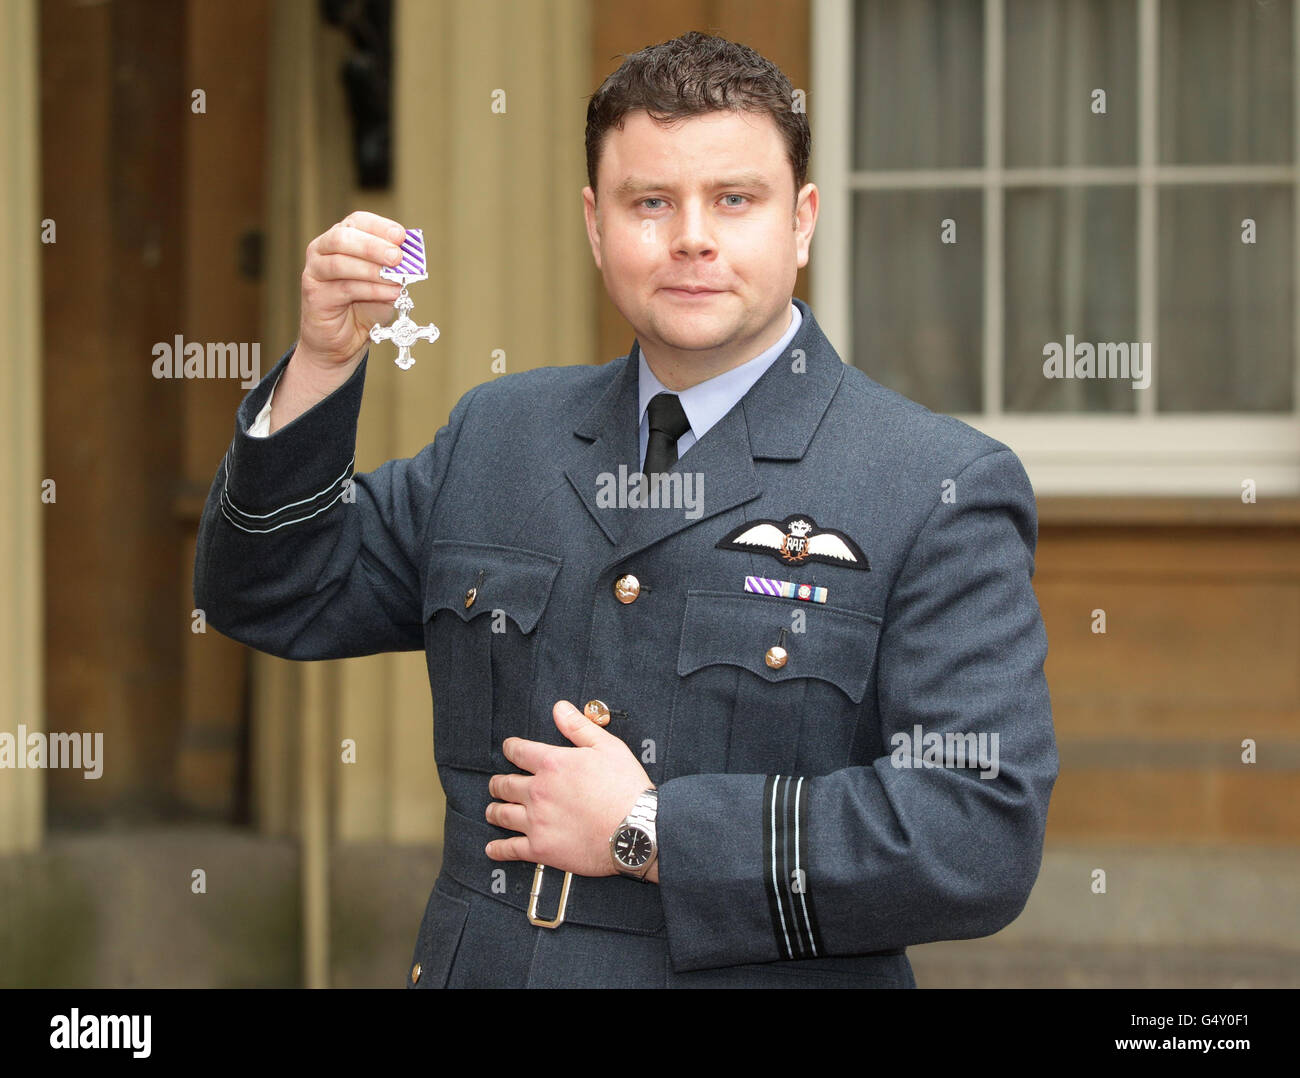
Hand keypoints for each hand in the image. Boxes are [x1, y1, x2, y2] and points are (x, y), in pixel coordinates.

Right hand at [297, 210, 408, 372]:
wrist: (343, 341)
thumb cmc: (363, 307)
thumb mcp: (385, 283)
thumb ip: (394, 269)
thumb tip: (411, 258)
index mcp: (341, 239)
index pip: (357, 221)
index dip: (379, 226)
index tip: (400, 236)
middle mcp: (323, 250)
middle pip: (343, 238)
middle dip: (373, 246)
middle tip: (397, 257)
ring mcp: (315, 271)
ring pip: (340, 263)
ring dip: (373, 270)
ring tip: (396, 279)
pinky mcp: (315, 294)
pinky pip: (345, 288)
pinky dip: (372, 290)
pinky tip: (390, 294)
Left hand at [485, 700, 653, 878]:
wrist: (635, 831)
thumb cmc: (626, 789)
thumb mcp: (608, 747)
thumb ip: (579, 727)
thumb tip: (560, 709)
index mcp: (552, 764)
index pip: (519, 751)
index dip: (510, 748)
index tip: (509, 749)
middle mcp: (538, 792)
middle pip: (504, 784)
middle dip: (498, 782)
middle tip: (497, 784)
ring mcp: (537, 822)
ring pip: (501, 814)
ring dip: (494, 811)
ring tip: (493, 810)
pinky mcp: (541, 849)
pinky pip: (510, 849)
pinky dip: (498, 849)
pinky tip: (493, 848)